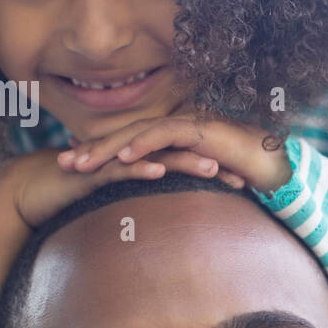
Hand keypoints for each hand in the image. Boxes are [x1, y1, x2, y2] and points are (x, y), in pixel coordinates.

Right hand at [0, 145, 223, 230]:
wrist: (28, 190)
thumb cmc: (74, 199)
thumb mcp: (117, 207)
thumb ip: (143, 210)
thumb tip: (169, 233)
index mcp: (138, 164)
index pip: (182, 165)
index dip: (211, 172)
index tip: (242, 184)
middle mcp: (129, 158)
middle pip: (177, 157)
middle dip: (209, 164)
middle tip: (241, 175)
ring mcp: (111, 162)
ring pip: (152, 158)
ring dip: (183, 162)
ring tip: (212, 168)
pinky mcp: (91, 171)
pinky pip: (118, 169)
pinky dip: (138, 169)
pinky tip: (158, 172)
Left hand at [59, 111, 292, 194]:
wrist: (266, 161)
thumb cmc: (234, 173)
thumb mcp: (191, 181)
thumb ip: (170, 184)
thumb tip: (150, 202)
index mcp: (165, 137)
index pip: (124, 144)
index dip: (97, 154)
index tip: (70, 167)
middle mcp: (169, 127)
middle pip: (122, 137)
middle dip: (91, 150)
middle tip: (62, 164)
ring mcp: (182, 125)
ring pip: (135, 134)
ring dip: (107, 149)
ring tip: (82, 164)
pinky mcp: (196, 129)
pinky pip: (163, 135)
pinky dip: (142, 145)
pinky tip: (123, 159)